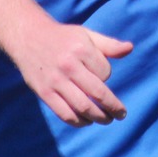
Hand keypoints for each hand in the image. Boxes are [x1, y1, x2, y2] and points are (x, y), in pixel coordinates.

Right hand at [10, 22, 132, 126]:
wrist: (27, 37)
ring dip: (98, 118)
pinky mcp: (44, 93)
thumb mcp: (86, 35)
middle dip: (112, 107)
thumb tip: (130, 48)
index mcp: (81, 50)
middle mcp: (68, 65)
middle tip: (121, 114)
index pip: (105, 72)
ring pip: (82, 107)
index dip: (108, 77)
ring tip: (106, 119)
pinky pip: (65, 114)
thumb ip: (109, 44)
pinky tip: (86, 121)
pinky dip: (78, 122)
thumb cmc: (62, 38)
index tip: (103, 76)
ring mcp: (55, 81)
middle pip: (97, 94)